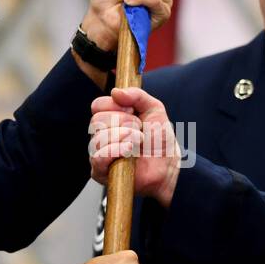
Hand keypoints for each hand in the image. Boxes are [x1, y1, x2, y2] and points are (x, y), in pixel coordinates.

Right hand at [89, 86, 179, 206]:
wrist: (167, 165)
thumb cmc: (159, 139)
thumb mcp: (154, 109)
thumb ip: (137, 95)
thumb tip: (115, 91)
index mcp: (109, 119)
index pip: (97, 105)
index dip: (115, 105)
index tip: (133, 112)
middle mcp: (100, 135)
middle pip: (97, 120)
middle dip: (124, 122)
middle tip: (139, 130)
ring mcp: (98, 153)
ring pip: (99, 138)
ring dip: (125, 137)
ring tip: (138, 143)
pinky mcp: (100, 172)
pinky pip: (99, 157)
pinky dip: (116, 150)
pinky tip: (129, 150)